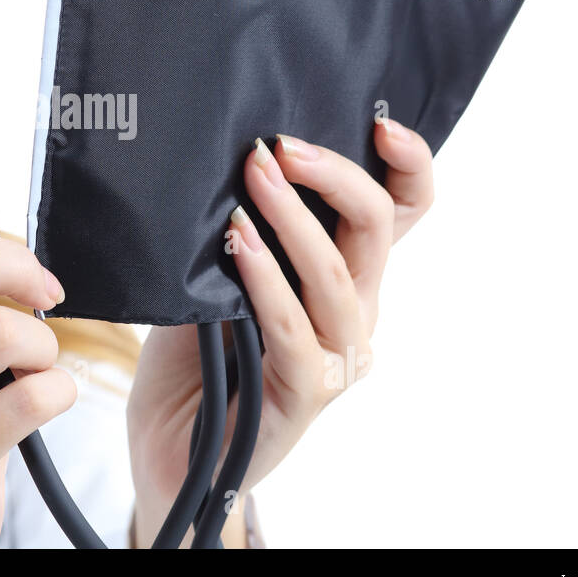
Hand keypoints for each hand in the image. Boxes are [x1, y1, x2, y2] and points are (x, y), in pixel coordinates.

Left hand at [127, 119, 433, 546]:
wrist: (169, 453)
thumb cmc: (194, 360)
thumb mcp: (213, 274)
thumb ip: (238, 228)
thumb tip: (231, 156)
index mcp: (345, 277)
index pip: (400, 213)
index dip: (408, 165)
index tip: (381, 123)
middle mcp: (352, 314)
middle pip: (376, 229)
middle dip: (332, 175)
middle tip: (278, 146)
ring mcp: (334, 358)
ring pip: (336, 274)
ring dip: (292, 217)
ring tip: (253, 176)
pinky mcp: (304, 395)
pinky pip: (292, 327)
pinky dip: (265, 279)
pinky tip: (238, 243)